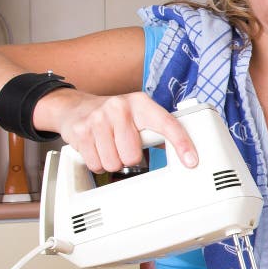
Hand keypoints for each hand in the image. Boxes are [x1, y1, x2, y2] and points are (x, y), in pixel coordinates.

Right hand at [48, 90, 196, 172]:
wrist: (76, 107)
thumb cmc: (115, 115)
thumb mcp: (139, 115)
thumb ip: (158, 130)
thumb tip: (183, 152)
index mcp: (141, 103)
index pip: (166, 124)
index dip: (181, 143)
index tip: (191, 160)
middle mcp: (120, 107)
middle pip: (133, 156)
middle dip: (129, 157)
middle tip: (124, 146)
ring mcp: (99, 119)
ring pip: (114, 163)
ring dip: (113, 161)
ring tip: (110, 146)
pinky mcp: (81, 132)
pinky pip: (96, 164)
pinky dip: (98, 163)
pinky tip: (97, 148)